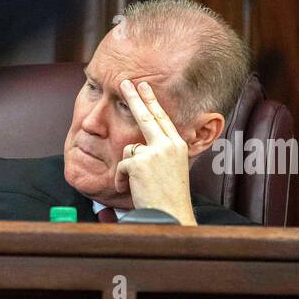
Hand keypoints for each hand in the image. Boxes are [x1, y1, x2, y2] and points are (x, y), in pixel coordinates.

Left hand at [113, 79, 197, 225]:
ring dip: (128, 167)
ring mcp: (155, 152)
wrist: (171, 215)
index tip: (144, 87)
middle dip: (134, 97)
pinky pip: (121, 165)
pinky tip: (130, 188)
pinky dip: (121, 179)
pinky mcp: (139, 162)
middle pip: (146, 116)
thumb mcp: (171, 169)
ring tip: (138, 184)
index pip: (162, 118)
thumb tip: (137, 146)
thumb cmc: (169, 197)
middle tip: (124, 83)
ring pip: (129, 149)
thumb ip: (158, 154)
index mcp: (178, 146)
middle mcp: (168, 145)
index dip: (152, 102)